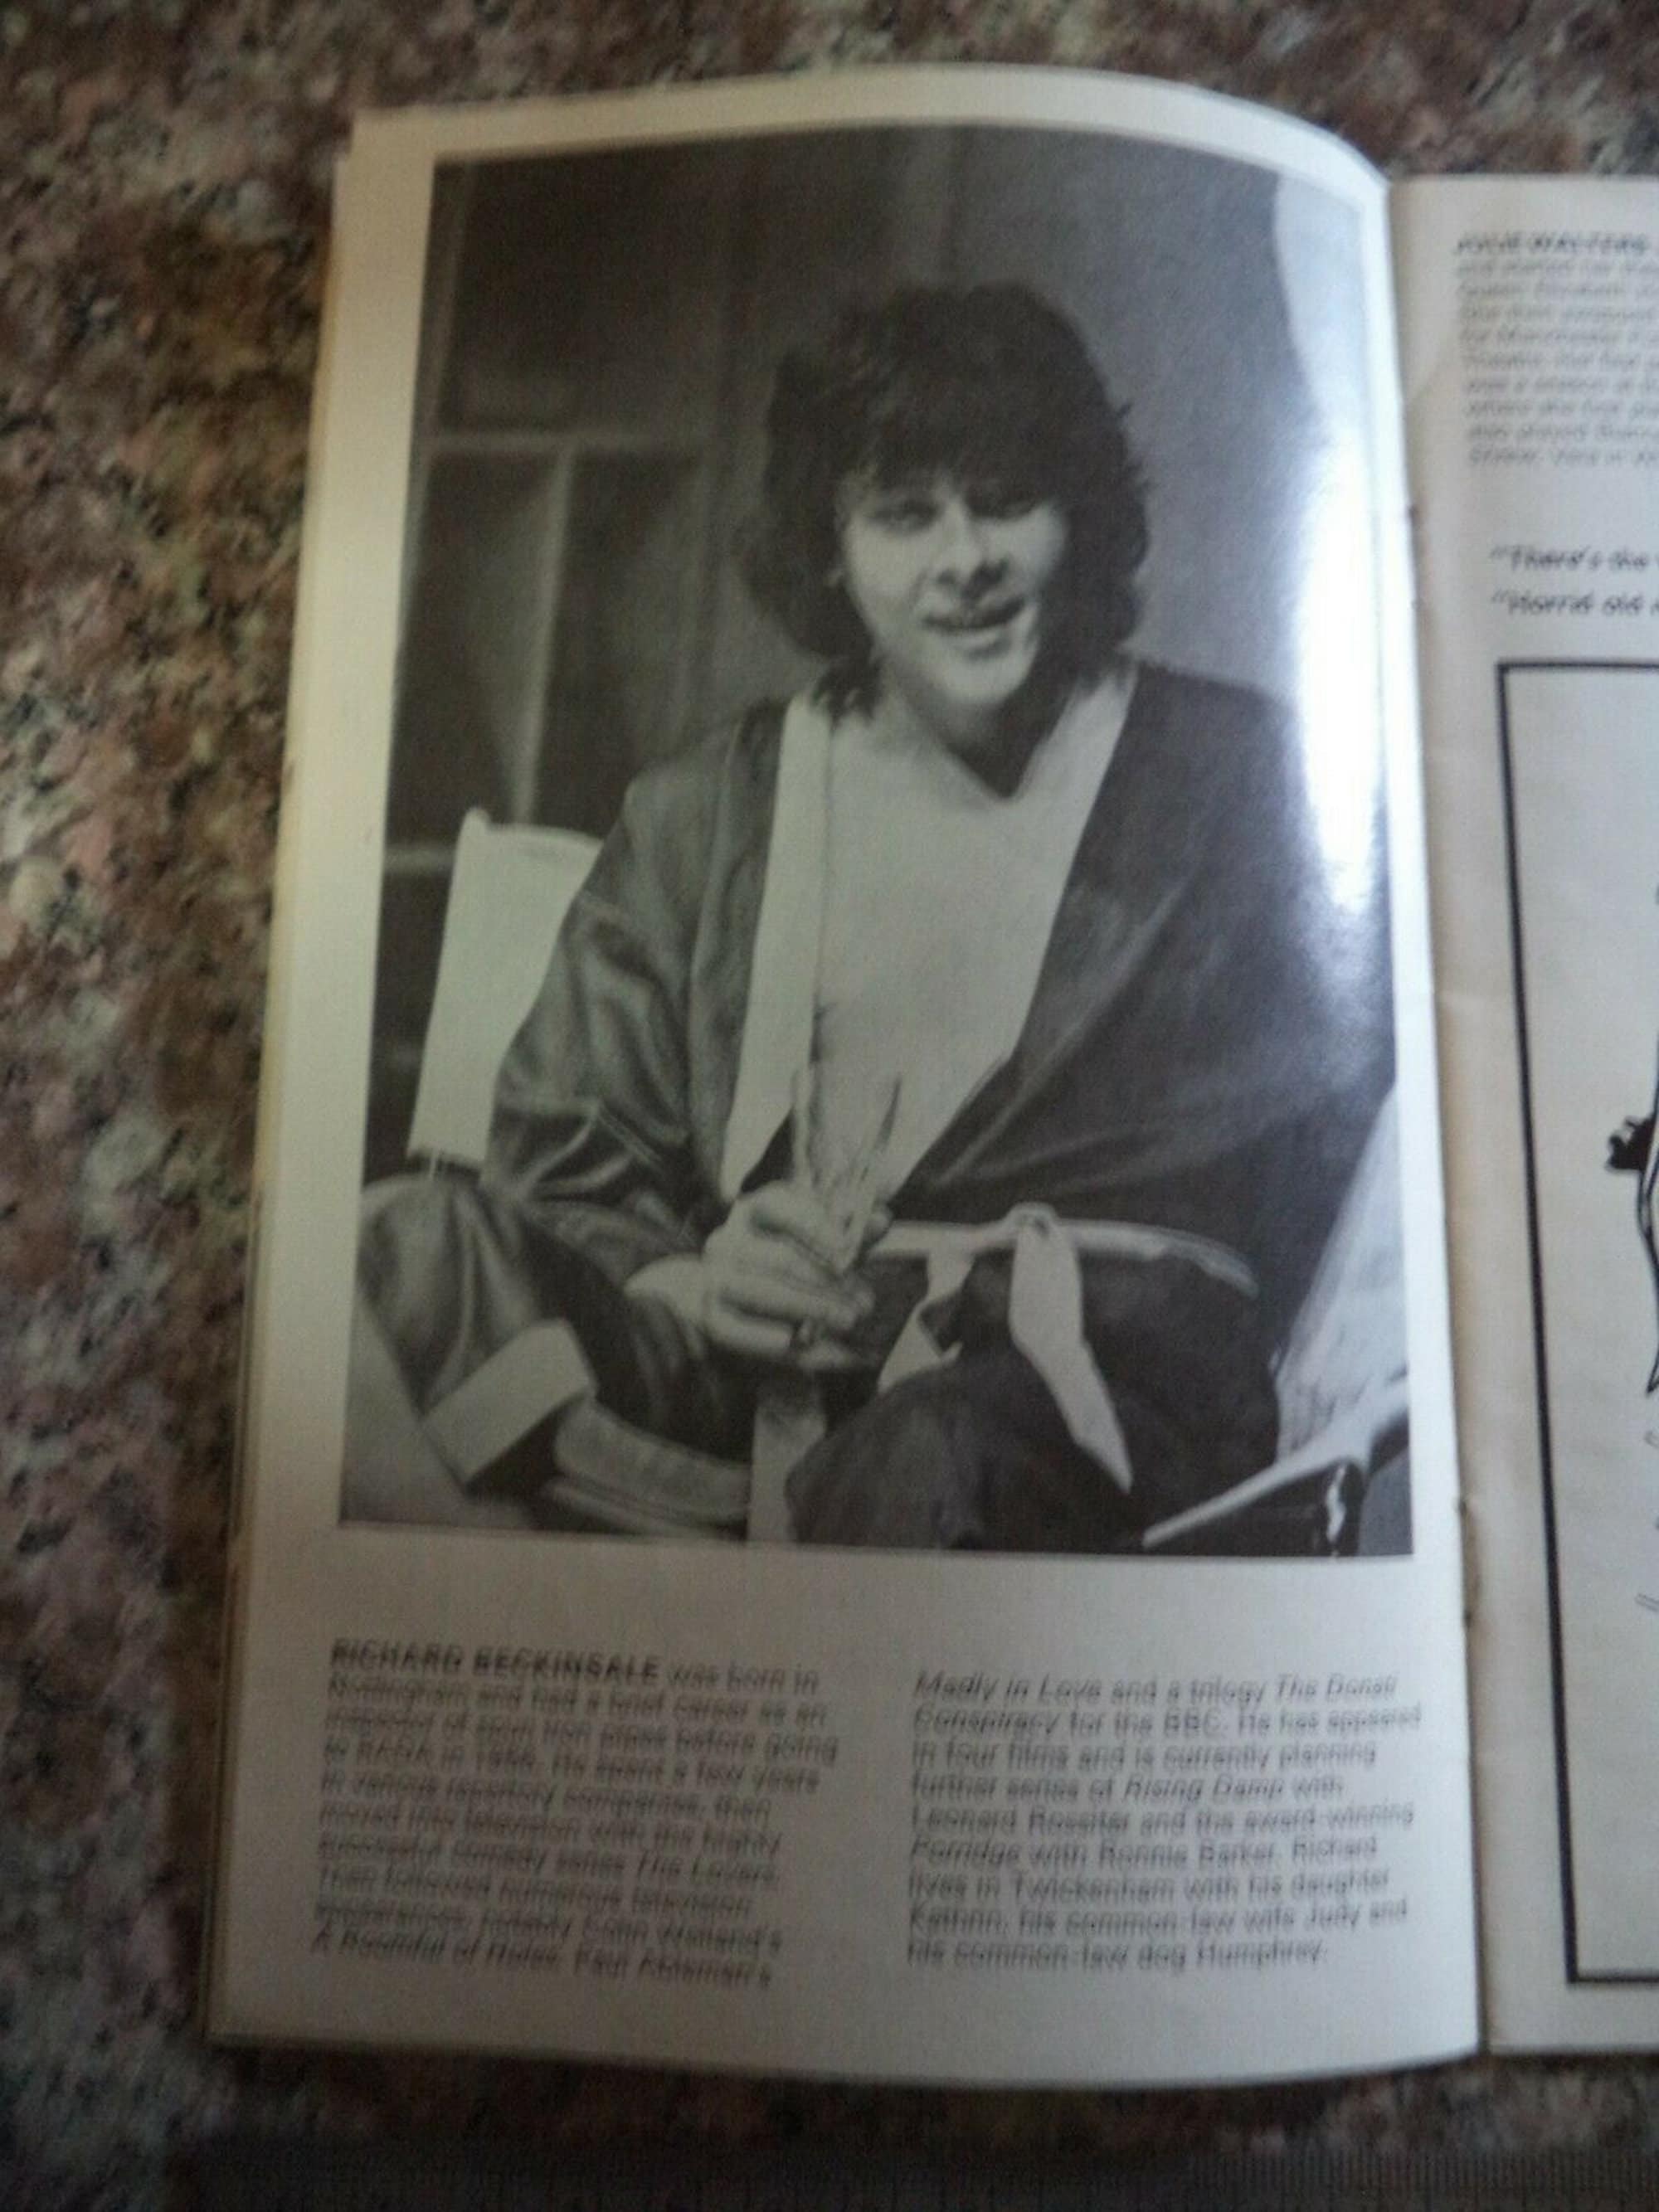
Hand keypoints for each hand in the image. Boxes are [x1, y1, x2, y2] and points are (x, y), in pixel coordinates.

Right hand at [701, 1182, 884, 1369]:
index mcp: (756, 1209)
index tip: (848, 1251)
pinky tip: (801, 1343)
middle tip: (865, 1302)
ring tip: (847, 1321)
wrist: (727, 1293)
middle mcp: (728, 1240)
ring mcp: (715, 1279)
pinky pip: (740, 1331)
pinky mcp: (711, 1317)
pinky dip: (771, 1339)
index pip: (781, 1206)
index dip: (816, 1227)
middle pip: (779, 1257)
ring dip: (809, 1308)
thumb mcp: (820, 1240)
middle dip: (827, 1282)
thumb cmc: (786, 1258)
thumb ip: (850, 1230)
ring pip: (763, 1292)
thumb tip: (881, 1219)